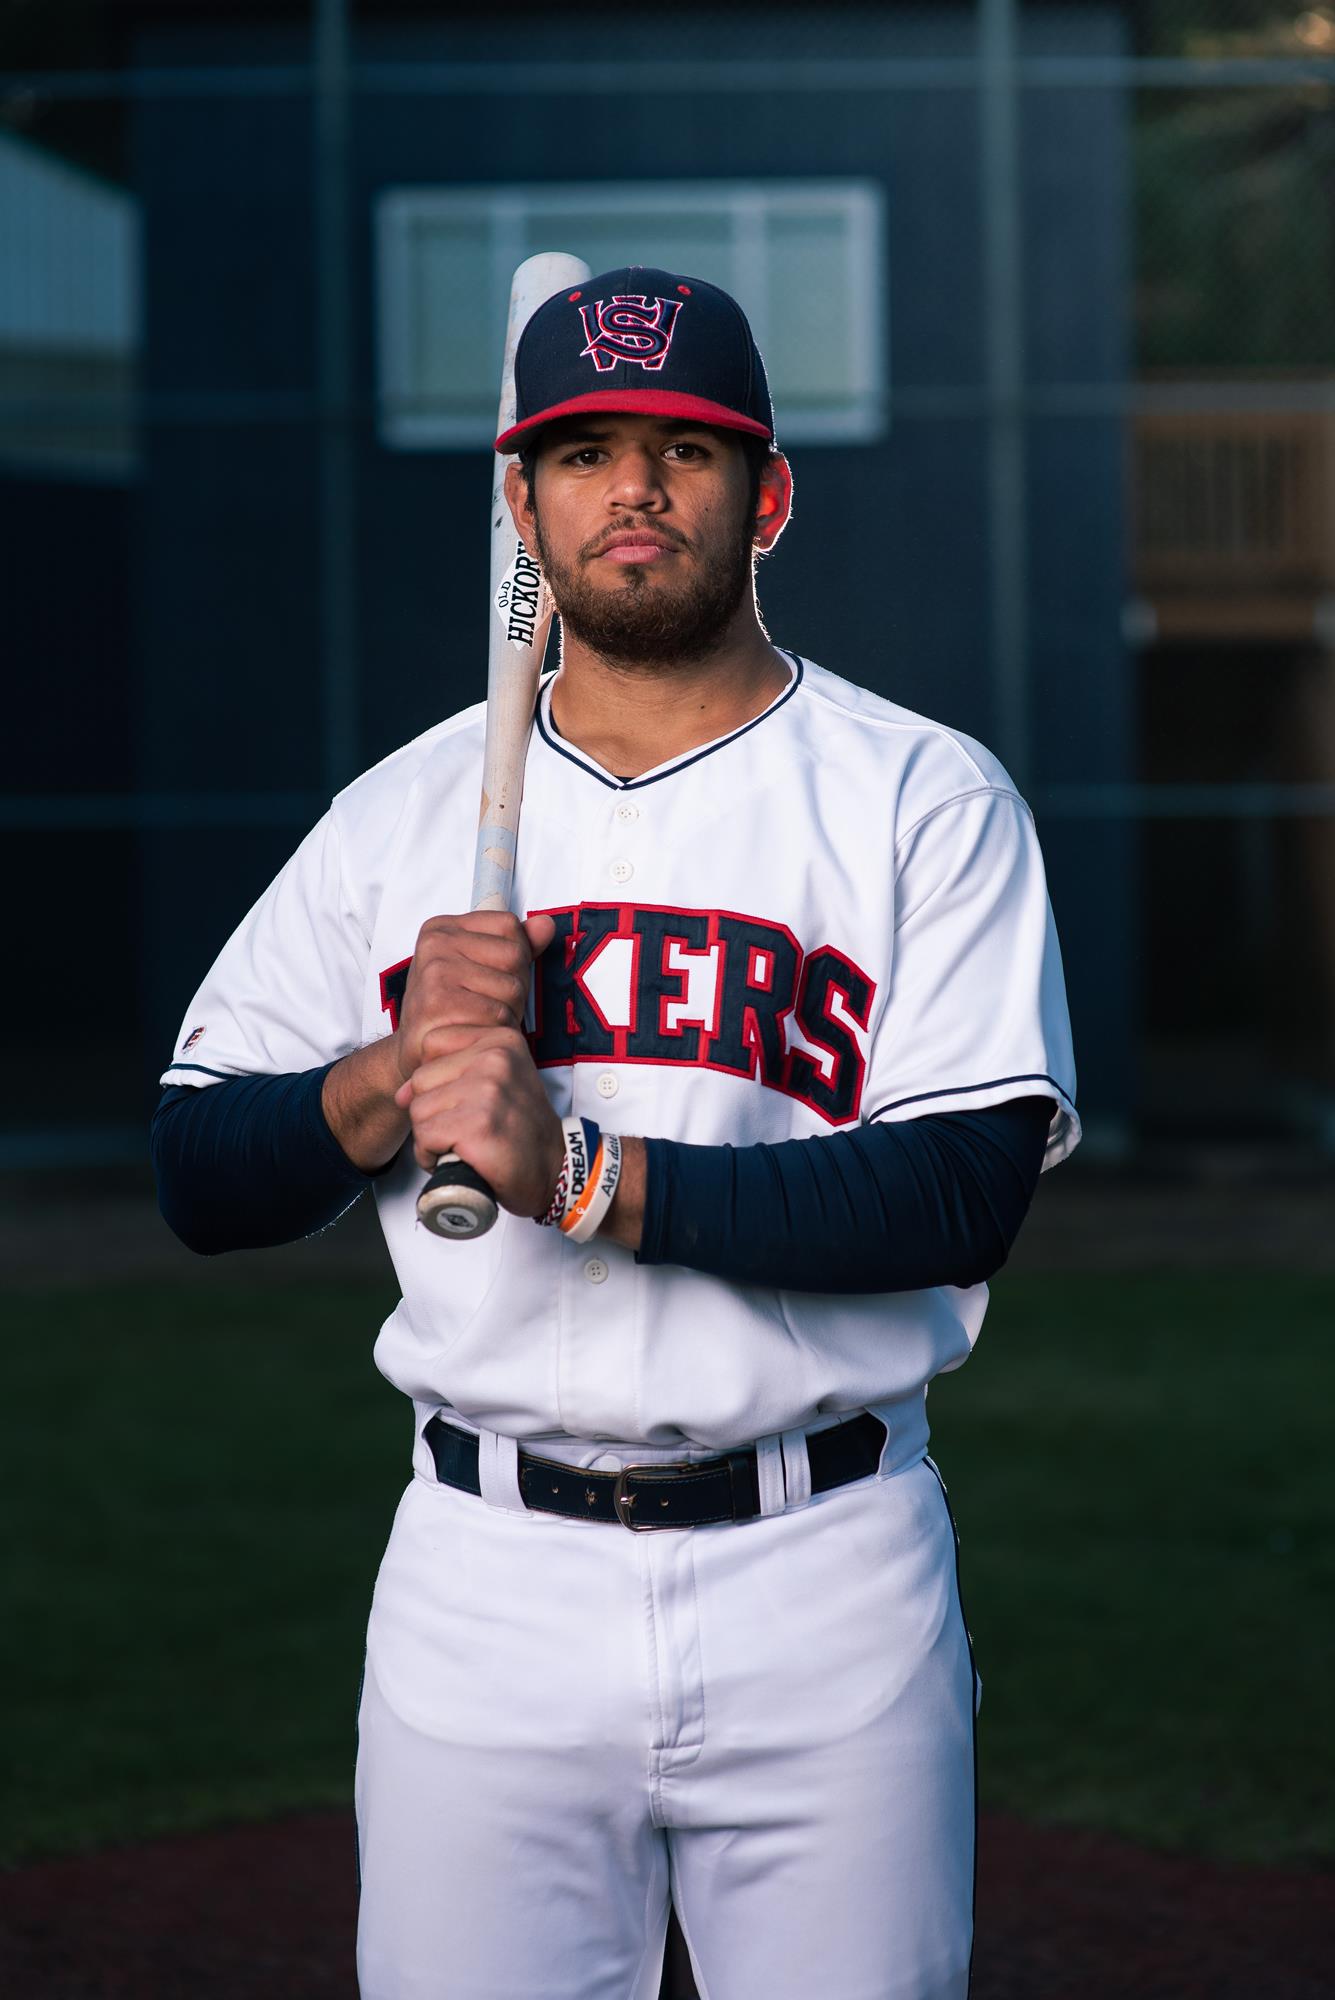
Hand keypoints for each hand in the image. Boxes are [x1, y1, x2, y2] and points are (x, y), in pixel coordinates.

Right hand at [394, 911, 555, 1083]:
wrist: (414, 1052)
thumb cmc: (450, 1009)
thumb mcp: (479, 967)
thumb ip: (516, 945)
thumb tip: (546, 925)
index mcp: (444, 928)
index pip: (509, 926)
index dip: (516, 958)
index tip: (492, 977)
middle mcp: (435, 944)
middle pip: (515, 957)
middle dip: (515, 989)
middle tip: (488, 1007)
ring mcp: (434, 972)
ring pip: (512, 989)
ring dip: (508, 1014)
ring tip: (481, 1021)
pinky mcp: (437, 1005)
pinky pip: (498, 1015)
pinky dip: (496, 1031)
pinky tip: (476, 1034)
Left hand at [395, 1023, 564, 1218]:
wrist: (552, 1169)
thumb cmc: (520, 1129)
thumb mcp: (495, 1081)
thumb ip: (449, 1073)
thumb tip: (401, 1094)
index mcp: (501, 1040)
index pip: (431, 1042)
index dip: (436, 1079)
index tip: (463, 1098)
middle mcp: (496, 1059)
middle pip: (419, 1080)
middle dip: (432, 1111)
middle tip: (467, 1126)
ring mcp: (487, 1091)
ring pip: (418, 1111)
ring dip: (431, 1136)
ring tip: (465, 1142)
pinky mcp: (477, 1125)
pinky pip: (424, 1138)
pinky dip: (432, 1156)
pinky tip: (460, 1157)